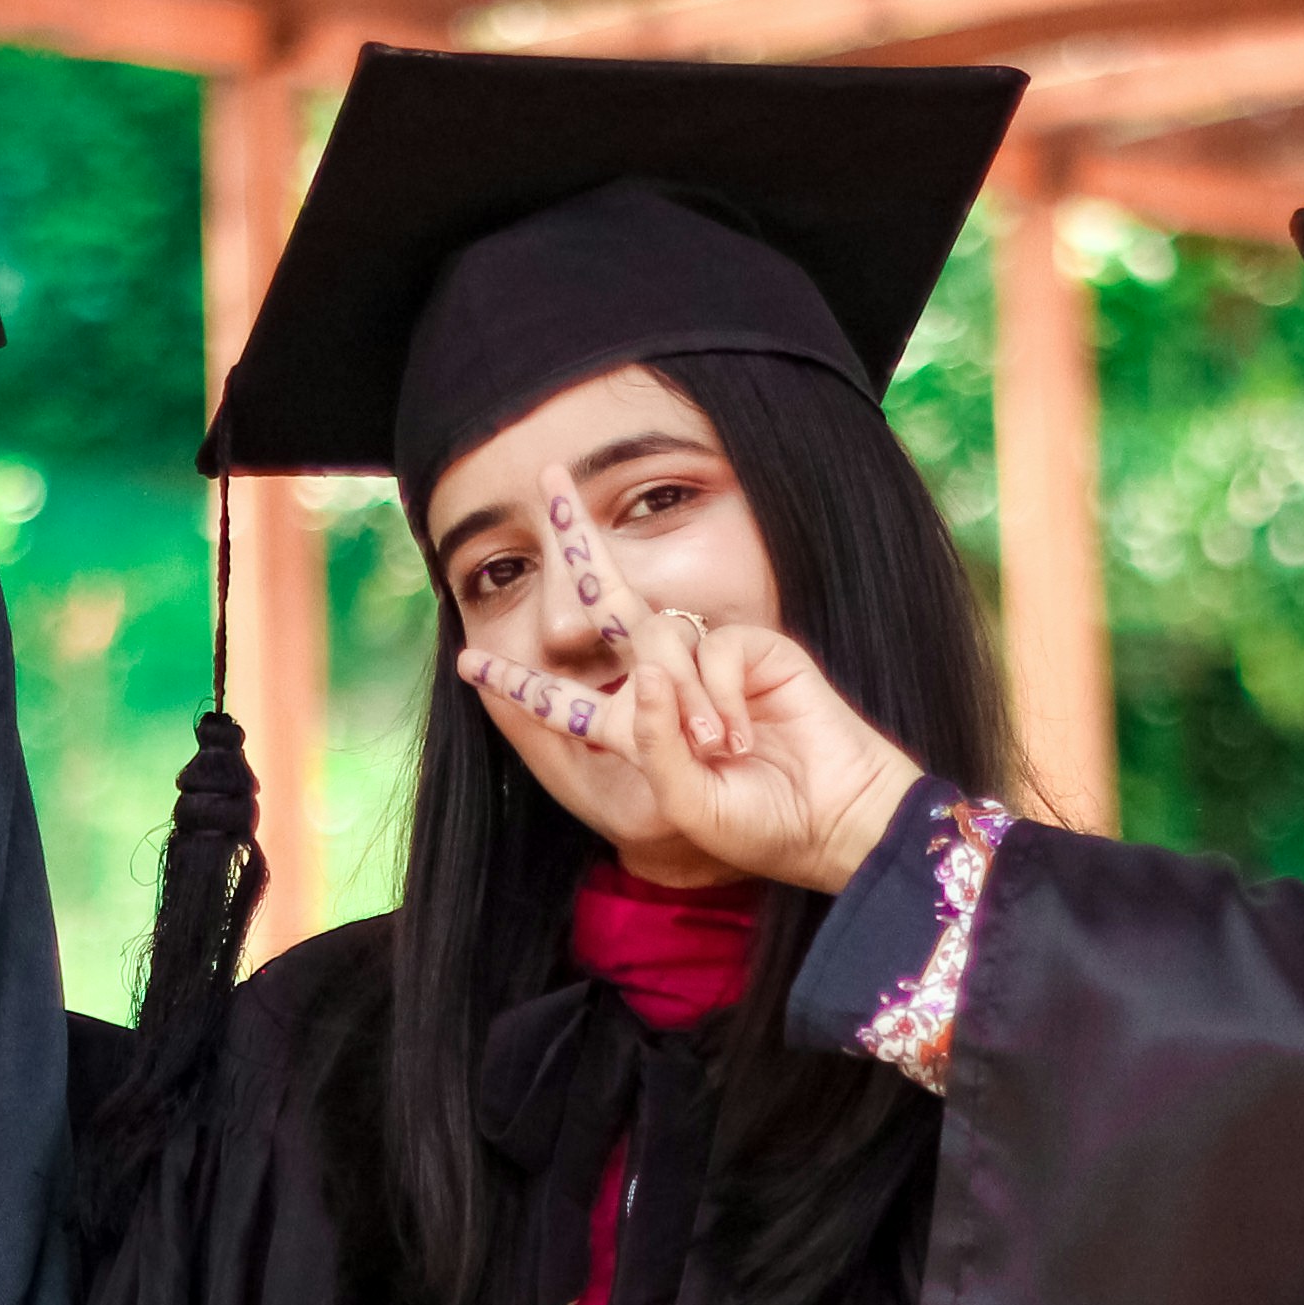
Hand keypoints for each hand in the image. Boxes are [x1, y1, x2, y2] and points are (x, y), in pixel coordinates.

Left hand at [452, 473, 926, 894]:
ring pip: (655, 641)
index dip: (517, 683)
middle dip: (576, 545)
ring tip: (720, 746)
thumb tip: (641, 671)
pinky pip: (711, 651)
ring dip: (680, 698)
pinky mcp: (754, 648)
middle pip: (605, 609)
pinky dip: (720, 695)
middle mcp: (663, 690)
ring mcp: (708, 664)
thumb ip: (650, 744)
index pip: (563, 703)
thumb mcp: (685, 804)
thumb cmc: (759, 825)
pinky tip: (743, 735)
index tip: (468, 661)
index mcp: (633, 734)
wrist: (836, 819)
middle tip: (549, 479)